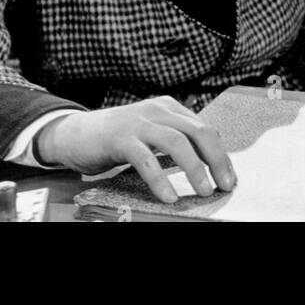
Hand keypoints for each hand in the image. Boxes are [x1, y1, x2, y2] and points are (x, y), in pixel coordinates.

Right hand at [37, 96, 234, 203]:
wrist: (76, 133)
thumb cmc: (117, 138)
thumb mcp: (151, 134)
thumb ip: (175, 143)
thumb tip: (205, 166)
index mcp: (170, 108)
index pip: (205, 129)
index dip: (220, 154)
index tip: (229, 177)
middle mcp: (158, 110)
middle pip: (199, 132)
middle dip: (217, 160)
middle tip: (225, 185)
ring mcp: (139, 122)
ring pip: (177, 142)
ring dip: (195, 169)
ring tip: (203, 191)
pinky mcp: (120, 138)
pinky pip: (146, 160)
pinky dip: (160, 180)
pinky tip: (169, 196)